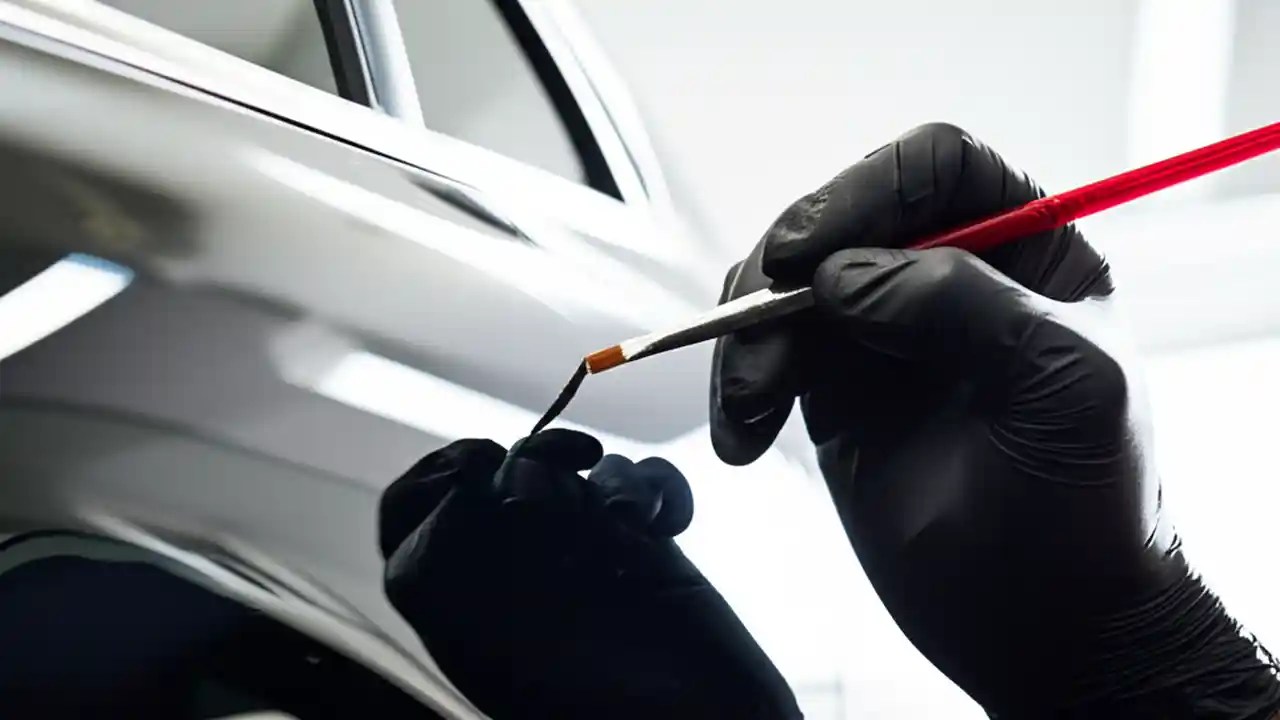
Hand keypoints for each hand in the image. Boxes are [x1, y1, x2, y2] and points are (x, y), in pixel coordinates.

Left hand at [379, 430, 800, 719]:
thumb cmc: (595, 704)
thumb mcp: (486, 645)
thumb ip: (441, 565)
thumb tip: (460, 486)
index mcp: (458, 602)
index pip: (407, 513)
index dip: (430, 479)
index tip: (473, 473)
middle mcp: (509, 569)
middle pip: (490, 469)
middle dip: (527, 460)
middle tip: (554, 493)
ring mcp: (576, 550)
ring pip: (567, 466)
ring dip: (603, 480)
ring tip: (624, 520)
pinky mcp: (638, 544)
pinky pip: (636, 479)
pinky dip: (655, 489)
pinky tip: (666, 527)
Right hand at [710, 124, 1275, 714]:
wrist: (1044, 627)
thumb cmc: (1087, 509)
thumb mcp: (1065, 385)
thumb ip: (965, 304)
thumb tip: (844, 277)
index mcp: (1027, 253)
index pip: (939, 168)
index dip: (870, 187)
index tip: (813, 252)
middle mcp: (948, 279)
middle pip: (842, 216)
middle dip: (787, 269)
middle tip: (765, 330)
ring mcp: (884, 335)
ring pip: (786, 282)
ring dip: (748, 332)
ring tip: (753, 408)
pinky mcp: (835, 391)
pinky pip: (765, 350)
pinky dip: (738, 381)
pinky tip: (743, 434)